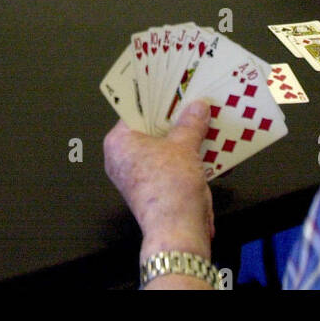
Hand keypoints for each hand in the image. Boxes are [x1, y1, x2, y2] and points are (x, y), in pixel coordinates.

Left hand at [104, 101, 214, 262]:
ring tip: (200, 123)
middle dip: (172, 120)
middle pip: (148, 129)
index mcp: (118, 141)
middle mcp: (120, 158)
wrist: (177, 231)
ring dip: (179, 139)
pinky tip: (201, 150)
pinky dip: (180, 158)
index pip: (136, 109)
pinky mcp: (148, 190)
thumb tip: (197, 107)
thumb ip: (190, 123)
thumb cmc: (170, 189)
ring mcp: (133, 176)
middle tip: (191, 105)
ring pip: (158, 148)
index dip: (157, 99)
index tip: (173, 89)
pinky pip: (164, 165)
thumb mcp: (185, 146)